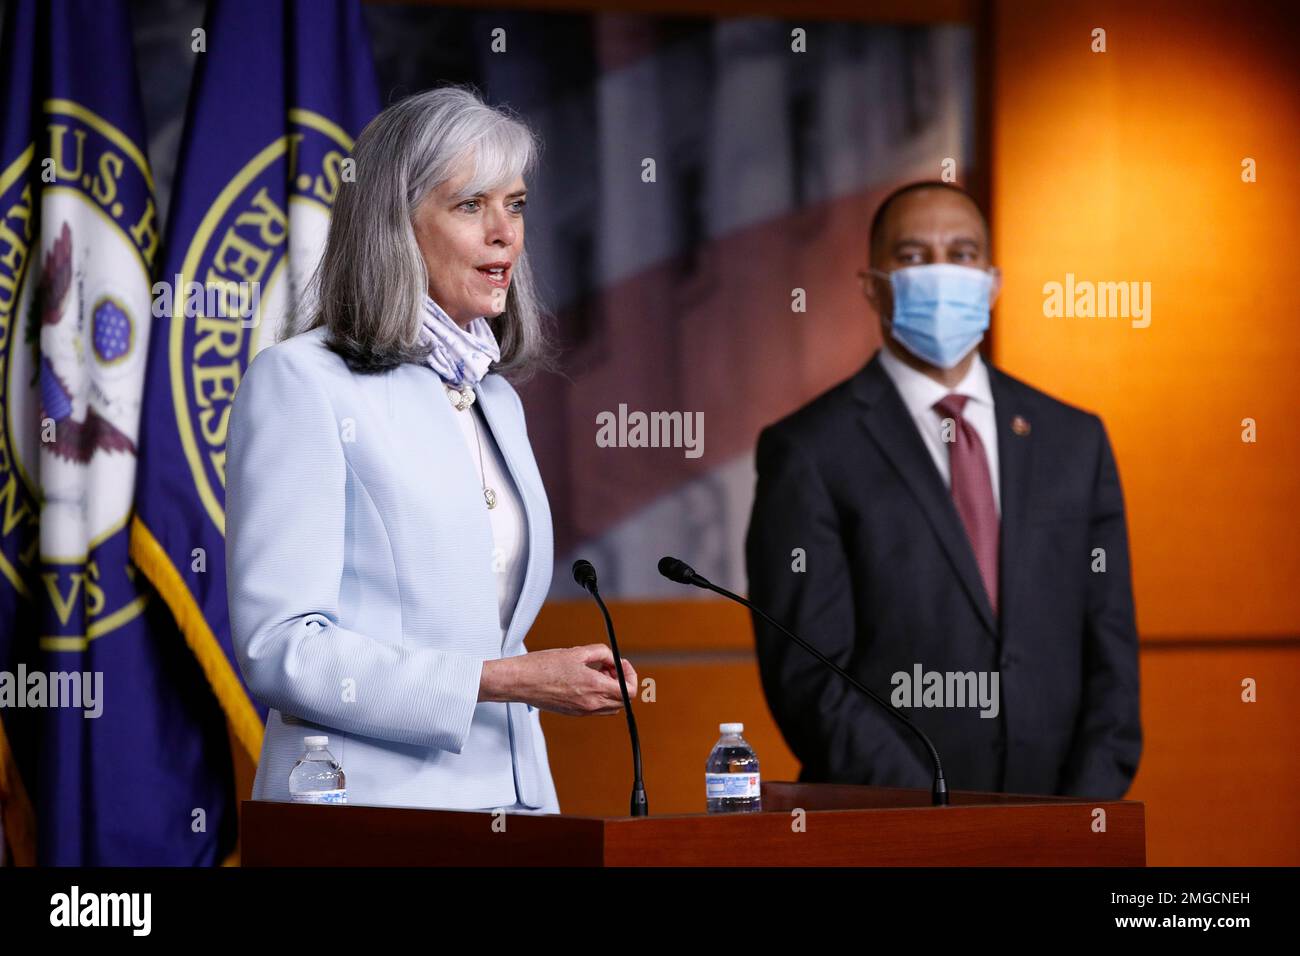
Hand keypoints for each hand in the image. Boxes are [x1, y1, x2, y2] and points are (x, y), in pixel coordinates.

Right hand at [480, 644, 637, 715]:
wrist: (520, 682)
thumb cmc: (543, 666)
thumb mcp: (577, 652)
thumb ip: (601, 653)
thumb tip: (612, 658)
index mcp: (594, 687)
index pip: (629, 691)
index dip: (631, 676)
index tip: (621, 664)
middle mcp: (591, 704)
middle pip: (623, 700)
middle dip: (621, 682)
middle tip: (609, 667)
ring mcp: (582, 711)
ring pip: (611, 707)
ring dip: (611, 691)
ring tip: (598, 673)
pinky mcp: (573, 713)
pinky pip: (596, 709)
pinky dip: (599, 696)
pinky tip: (585, 681)